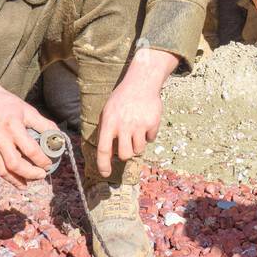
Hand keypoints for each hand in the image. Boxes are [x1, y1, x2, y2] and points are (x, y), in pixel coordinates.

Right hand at [0, 69, 54, 187]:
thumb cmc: (7, 105)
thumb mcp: (28, 110)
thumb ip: (44, 124)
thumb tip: (58, 138)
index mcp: (12, 126)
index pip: (30, 150)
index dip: (42, 160)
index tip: (49, 165)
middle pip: (15, 165)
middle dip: (30, 174)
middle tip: (41, 175)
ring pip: (2, 171)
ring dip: (17, 180)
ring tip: (28, 183)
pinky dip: (6, 173)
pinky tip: (15, 174)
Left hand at [95, 47, 177, 176]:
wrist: (142, 82)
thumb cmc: (122, 99)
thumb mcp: (108, 111)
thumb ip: (106, 131)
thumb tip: (107, 153)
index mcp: (109, 122)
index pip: (104, 149)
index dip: (104, 165)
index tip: (106, 174)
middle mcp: (124, 125)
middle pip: (124, 155)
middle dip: (126, 154)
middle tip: (127, 146)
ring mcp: (139, 125)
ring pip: (138, 150)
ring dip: (137, 145)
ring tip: (136, 131)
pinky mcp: (152, 123)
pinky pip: (150, 139)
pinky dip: (148, 135)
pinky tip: (146, 122)